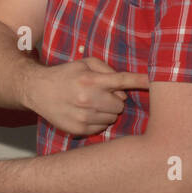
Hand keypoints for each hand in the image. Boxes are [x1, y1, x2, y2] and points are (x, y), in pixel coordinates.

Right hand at [24, 57, 148, 135]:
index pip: (123, 81)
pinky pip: (102, 128)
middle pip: (120, 104)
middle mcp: (88, 99)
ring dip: (107, 111)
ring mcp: (84, 116)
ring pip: (113, 117)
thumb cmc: (63, 75)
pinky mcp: (79, 129)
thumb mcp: (84, 63)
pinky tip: (85, 113)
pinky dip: (98, 121)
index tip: (155, 82)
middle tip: (101, 95)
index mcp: (91, 80)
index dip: (141, 81)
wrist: (36, 90)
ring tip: (91, 104)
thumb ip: (107, 70)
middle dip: (115, 99)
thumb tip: (124, 89)